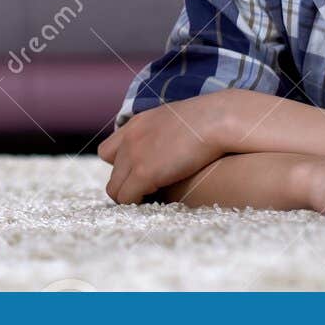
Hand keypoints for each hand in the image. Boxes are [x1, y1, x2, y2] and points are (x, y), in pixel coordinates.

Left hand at [98, 97, 228, 203]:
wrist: (217, 120)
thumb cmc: (209, 121)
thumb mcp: (176, 120)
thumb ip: (163, 133)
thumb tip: (169, 148)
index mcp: (136, 125)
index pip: (108, 151)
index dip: (122, 167)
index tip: (140, 174)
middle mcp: (129, 139)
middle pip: (112, 174)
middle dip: (128, 185)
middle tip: (149, 193)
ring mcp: (133, 156)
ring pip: (115, 190)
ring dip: (131, 197)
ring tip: (153, 200)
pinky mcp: (143, 173)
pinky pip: (127, 198)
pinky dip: (138, 204)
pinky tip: (157, 203)